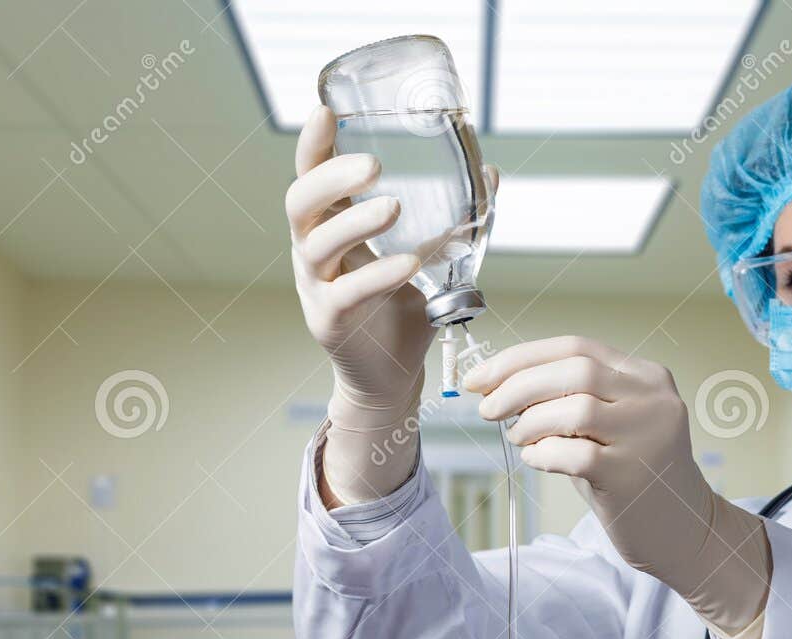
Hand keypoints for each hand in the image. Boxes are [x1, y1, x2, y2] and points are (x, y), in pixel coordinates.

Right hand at [288, 105, 431, 411]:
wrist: (392, 373)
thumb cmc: (403, 306)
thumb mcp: (426, 254)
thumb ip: (449, 218)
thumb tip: (490, 174)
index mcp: (330, 226)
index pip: (310, 176)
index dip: (314, 145)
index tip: (326, 111)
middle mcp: (314, 251)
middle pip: (301, 203)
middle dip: (332, 177)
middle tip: (374, 164)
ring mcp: (317, 287)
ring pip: (318, 245)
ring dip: (355, 222)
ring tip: (393, 207)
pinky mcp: (331, 322)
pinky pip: (346, 294)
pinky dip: (377, 277)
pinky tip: (407, 265)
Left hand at [463, 337, 771, 636]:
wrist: (685, 532)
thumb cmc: (634, 477)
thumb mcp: (610, 426)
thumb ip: (568, 400)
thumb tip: (501, 385)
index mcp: (647, 376)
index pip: (576, 348)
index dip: (520, 358)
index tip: (481, 377)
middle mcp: (653, 399)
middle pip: (573, 370)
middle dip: (516, 384)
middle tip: (486, 408)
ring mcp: (647, 437)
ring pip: (573, 408)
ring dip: (530, 421)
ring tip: (519, 438)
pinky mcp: (631, 476)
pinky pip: (573, 454)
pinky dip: (543, 453)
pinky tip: (537, 459)